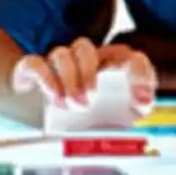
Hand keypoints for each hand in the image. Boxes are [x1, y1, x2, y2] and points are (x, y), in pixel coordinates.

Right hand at [11, 38, 155, 111]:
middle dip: (86, 73)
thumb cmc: (98, 116)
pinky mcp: (33, 72)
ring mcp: (57, 65)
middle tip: (88, 102)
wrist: (60, 127)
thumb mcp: (123, 115)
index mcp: (111, 66)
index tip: (140, 100)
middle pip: (83, 47)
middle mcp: (84, 60)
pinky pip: (35, 64)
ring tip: (71, 105)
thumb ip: (138, 105)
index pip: (128, 57)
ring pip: (60, 53)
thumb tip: (142, 100)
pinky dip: (46, 79)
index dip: (137, 75)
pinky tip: (55, 99)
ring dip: (67, 79)